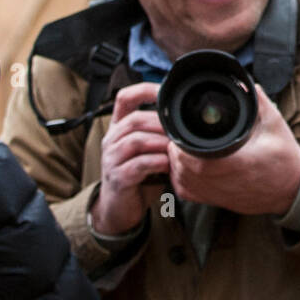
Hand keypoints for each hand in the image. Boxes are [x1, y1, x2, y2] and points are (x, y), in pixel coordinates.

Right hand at [90, 82, 170, 235]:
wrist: (119, 209)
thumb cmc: (138, 177)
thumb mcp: (147, 151)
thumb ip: (158, 135)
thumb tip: (187, 122)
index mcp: (118, 129)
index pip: (124, 98)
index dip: (144, 90)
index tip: (165, 89)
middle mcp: (111, 140)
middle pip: (135, 119)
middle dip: (161, 123)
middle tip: (180, 130)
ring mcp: (112, 159)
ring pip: (136, 140)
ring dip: (161, 142)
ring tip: (176, 149)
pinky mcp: (118, 177)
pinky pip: (138, 164)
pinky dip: (157, 162)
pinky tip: (168, 165)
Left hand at [168, 84, 299, 214]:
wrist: (291, 190)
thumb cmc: (284, 158)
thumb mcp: (275, 125)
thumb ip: (259, 102)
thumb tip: (246, 83)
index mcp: (235, 162)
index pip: (193, 156)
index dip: (182, 142)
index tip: (182, 128)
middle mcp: (222, 181)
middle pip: (181, 166)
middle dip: (176, 147)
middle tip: (178, 132)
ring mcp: (215, 193)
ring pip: (180, 178)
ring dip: (176, 161)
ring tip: (181, 145)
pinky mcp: (214, 200)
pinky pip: (184, 190)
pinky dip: (179, 176)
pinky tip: (185, 164)